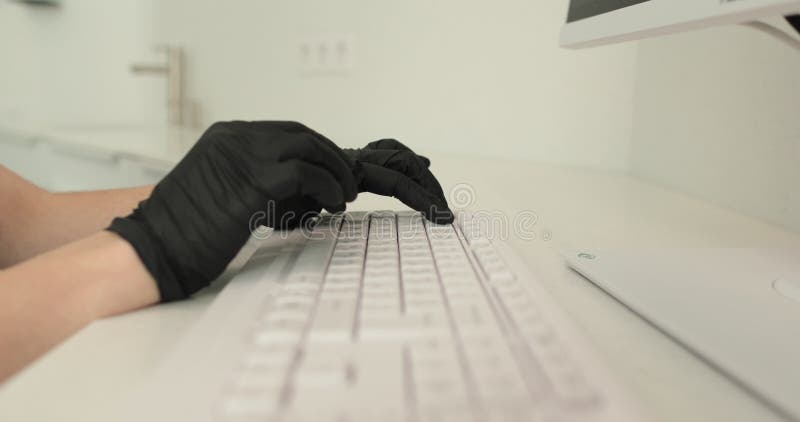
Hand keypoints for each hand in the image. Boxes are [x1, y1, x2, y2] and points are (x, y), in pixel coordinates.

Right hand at [107, 121, 450, 301]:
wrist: (151, 249)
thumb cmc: (185, 233)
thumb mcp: (223, 193)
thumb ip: (260, 183)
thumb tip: (308, 193)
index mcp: (226, 137)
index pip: (286, 132)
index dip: (317, 150)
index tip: (332, 171)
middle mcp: (235, 138)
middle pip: (302, 134)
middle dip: (332, 158)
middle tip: (345, 184)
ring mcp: (244, 156)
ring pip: (310, 148)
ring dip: (335, 173)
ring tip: (342, 197)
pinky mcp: (253, 182)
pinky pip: (308, 175)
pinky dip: (327, 188)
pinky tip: (331, 206)